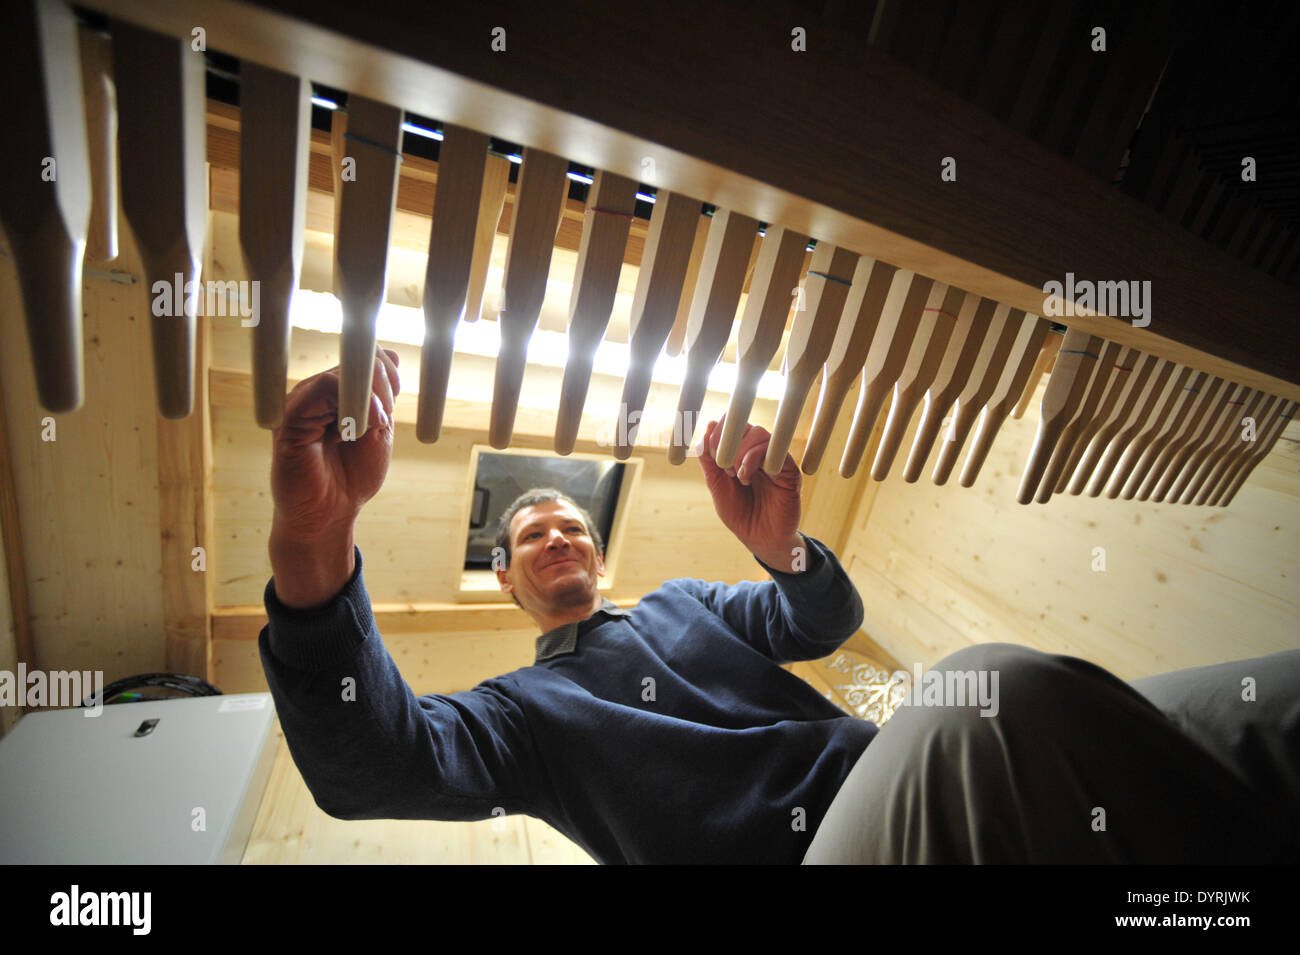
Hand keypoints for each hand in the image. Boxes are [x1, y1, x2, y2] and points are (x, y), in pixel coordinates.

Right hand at [268, 348, 399, 607]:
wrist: (328, 515)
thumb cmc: (351, 477)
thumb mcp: (379, 433)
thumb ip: (383, 398)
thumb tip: (392, 355)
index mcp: (338, 394)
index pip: (367, 359)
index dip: (389, 373)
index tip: (394, 404)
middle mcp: (316, 392)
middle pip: (358, 360)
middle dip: (383, 387)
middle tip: (384, 420)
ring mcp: (302, 401)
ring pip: (345, 371)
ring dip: (371, 398)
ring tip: (373, 428)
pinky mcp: (289, 415)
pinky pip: (323, 386)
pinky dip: (352, 402)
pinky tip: (360, 428)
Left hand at [695, 414, 803, 571]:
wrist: (760, 539)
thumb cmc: (740, 514)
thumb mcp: (717, 485)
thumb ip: (710, 459)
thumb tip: (708, 426)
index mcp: (743, 452)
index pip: (732, 424)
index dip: (718, 433)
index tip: (711, 454)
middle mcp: (761, 452)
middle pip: (746, 424)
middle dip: (728, 443)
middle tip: (724, 468)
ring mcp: (775, 459)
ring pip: (759, 433)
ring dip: (740, 452)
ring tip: (736, 476)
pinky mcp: (789, 471)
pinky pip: (775, 450)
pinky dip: (754, 459)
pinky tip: (745, 478)